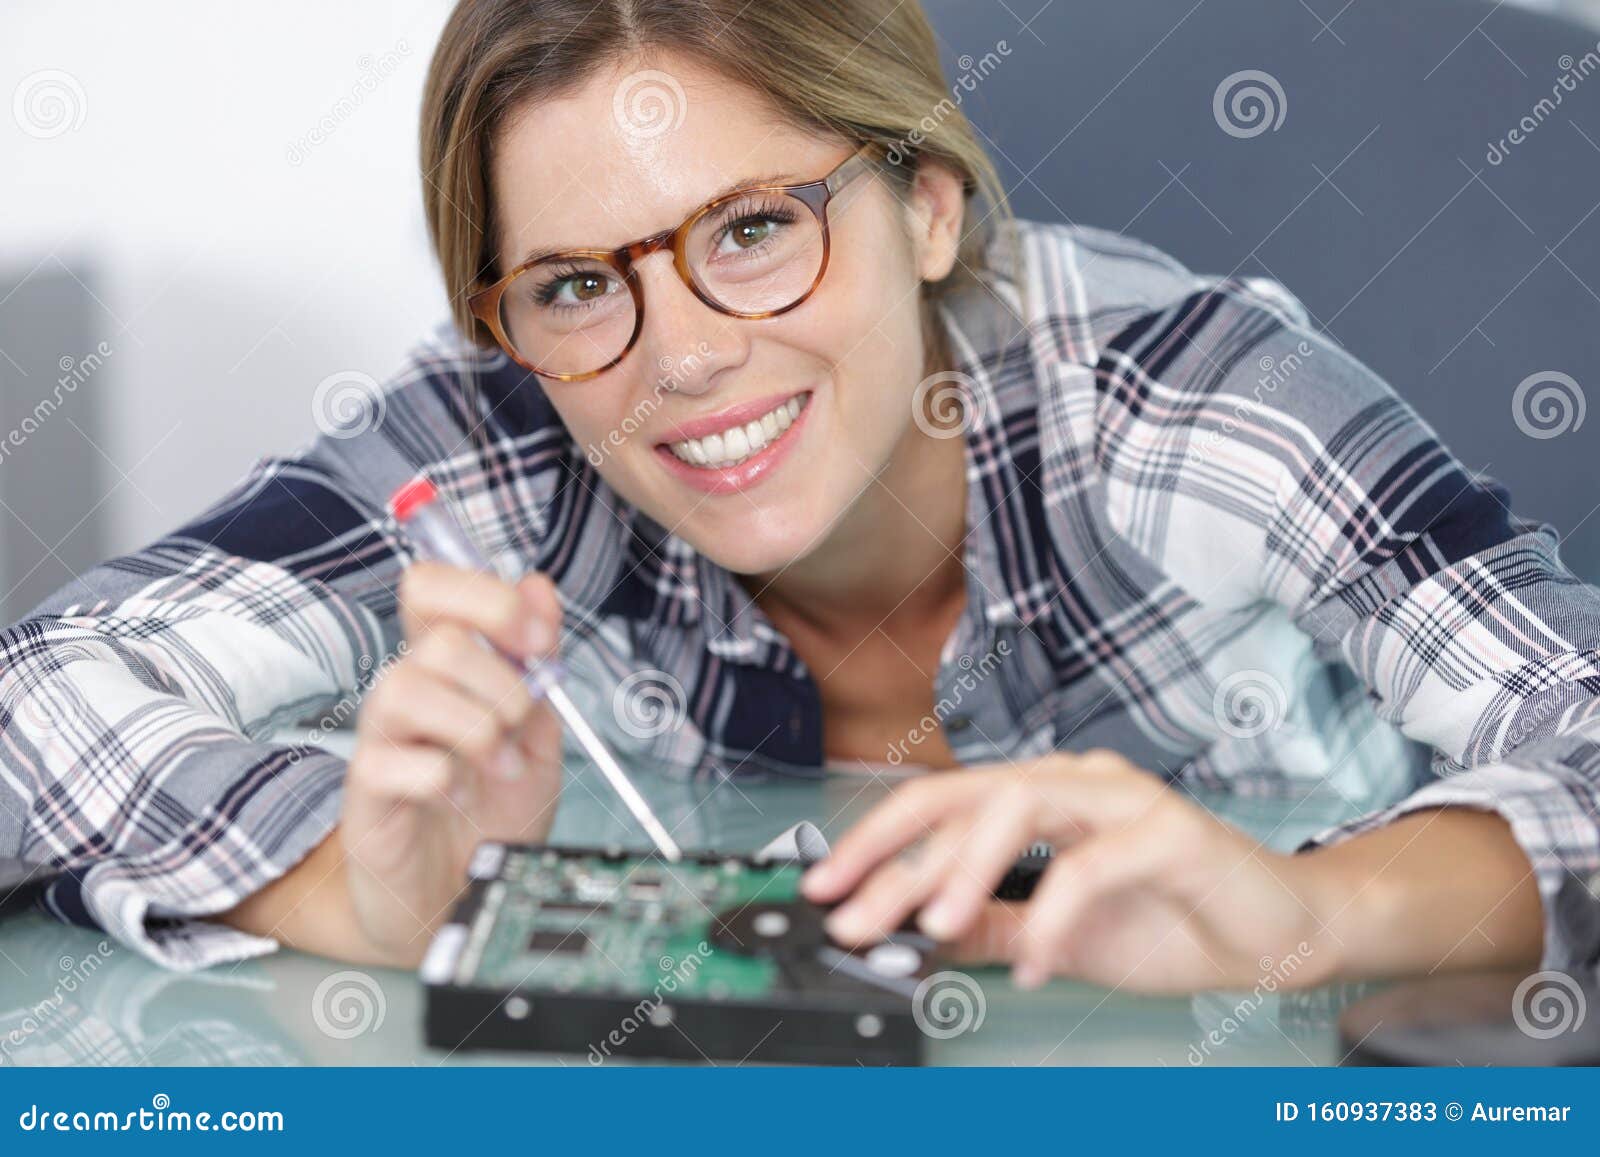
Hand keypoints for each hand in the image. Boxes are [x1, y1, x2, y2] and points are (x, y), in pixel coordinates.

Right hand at [340, 561, 564, 965]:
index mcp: (445, 669)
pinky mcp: (365, 797)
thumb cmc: (493, 814)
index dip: (485, 596)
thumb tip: (538, 586)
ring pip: (406, 688)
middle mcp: (405, 694)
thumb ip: (538, 663)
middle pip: (436, 639)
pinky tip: (460, 797)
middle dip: (500, 681)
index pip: (431, 588)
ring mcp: (380, 743)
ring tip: (499, 766)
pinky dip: (441, 777)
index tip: (537, 637)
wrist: (464, 895)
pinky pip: (391, 763)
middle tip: (520, 725)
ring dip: (475, 728)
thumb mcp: (537, 735)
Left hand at [801, 750, 1337, 992]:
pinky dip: (1053, 918)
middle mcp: (1072, 782)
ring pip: (1018, 806)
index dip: (873, 846)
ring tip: (936, 925)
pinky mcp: (1169, 830)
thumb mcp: (1057, 936)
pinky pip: (1092, 865)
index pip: (937, 806)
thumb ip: (990, 925)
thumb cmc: (1175, 922)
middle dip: (897, 858)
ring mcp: (1122, 798)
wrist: (1278, 935)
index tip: (826, 892)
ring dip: (965, 868)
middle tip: (856, 916)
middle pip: (962, 797)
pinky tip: (1037, 964)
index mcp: (1040, 798)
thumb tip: (913, 933)